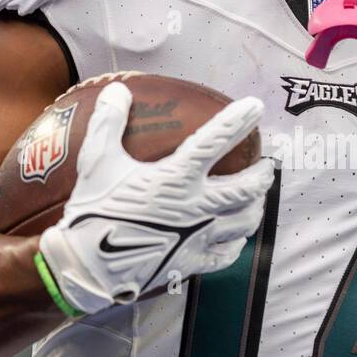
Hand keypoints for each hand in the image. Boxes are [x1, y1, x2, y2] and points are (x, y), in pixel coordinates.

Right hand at [39, 81, 273, 314]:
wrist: (88, 267)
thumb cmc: (93, 211)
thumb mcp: (96, 162)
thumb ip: (108, 123)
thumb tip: (117, 90)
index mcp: (176, 178)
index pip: (214, 143)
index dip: (237, 122)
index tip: (256, 107)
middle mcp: (196, 207)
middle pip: (246, 189)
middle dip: (262, 175)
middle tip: (268, 165)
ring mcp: (199, 237)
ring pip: (244, 221)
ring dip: (255, 206)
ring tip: (257, 197)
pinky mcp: (193, 262)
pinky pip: (227, 253)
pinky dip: (237, 242)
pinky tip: (237, 237)